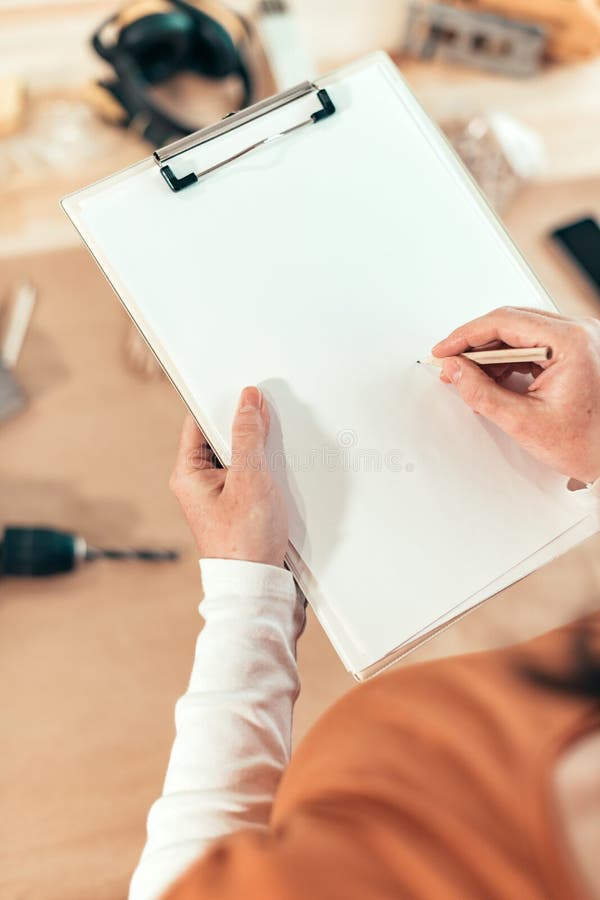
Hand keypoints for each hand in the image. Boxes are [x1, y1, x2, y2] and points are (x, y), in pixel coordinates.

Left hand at [170, 386, 287, 566]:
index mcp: (187, 473)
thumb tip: (247, 402)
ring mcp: (219, 494)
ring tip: (274, 449)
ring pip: (239, 455)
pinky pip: (250, 474)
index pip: (198, 422)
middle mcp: (198, 482)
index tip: (244, 393)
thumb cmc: (244, 541)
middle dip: (245, 427)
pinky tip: (279, 470)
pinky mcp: (238, 504)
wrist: (257, 586)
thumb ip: (248, 436)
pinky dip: (265, 468)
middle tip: (267, 418)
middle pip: (221, 437)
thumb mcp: (249, 479)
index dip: (220, 404)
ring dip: (258, 449)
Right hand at [432, 307, 599, 484]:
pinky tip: (493, 379)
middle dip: (475, 345)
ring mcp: (580, 339)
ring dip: (491, 354)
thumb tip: (456, 372)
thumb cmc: (591, 443)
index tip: (444, 349)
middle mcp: (579, 332)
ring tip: (469, 377)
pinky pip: (533, 345)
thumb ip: (483, 394)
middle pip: (511, 323)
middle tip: (451, 363)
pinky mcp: (576, 351)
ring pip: (520, 333)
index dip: (466, 335)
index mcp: (571, 342)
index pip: (505, 322)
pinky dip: (509, 360)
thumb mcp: (526, 422)